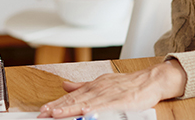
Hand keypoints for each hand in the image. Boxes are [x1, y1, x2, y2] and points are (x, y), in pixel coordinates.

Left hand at [37, 60, 186, 117]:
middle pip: (75, 100)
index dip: (57, 104)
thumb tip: (65, 86)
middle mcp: (98, 89)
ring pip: (85, 103)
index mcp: (93, 86)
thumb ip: (82, 86)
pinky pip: (105, 106)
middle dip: (58, 108)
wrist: (150, 81)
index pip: (71, 97)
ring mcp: (109, 94)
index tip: (44, 111)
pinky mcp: (121, 101)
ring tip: (56, 114)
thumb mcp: (102, 82)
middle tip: (44, 114)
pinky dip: (94, 108)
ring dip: (70, 109)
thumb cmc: (127, 84)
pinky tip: (84, 112)